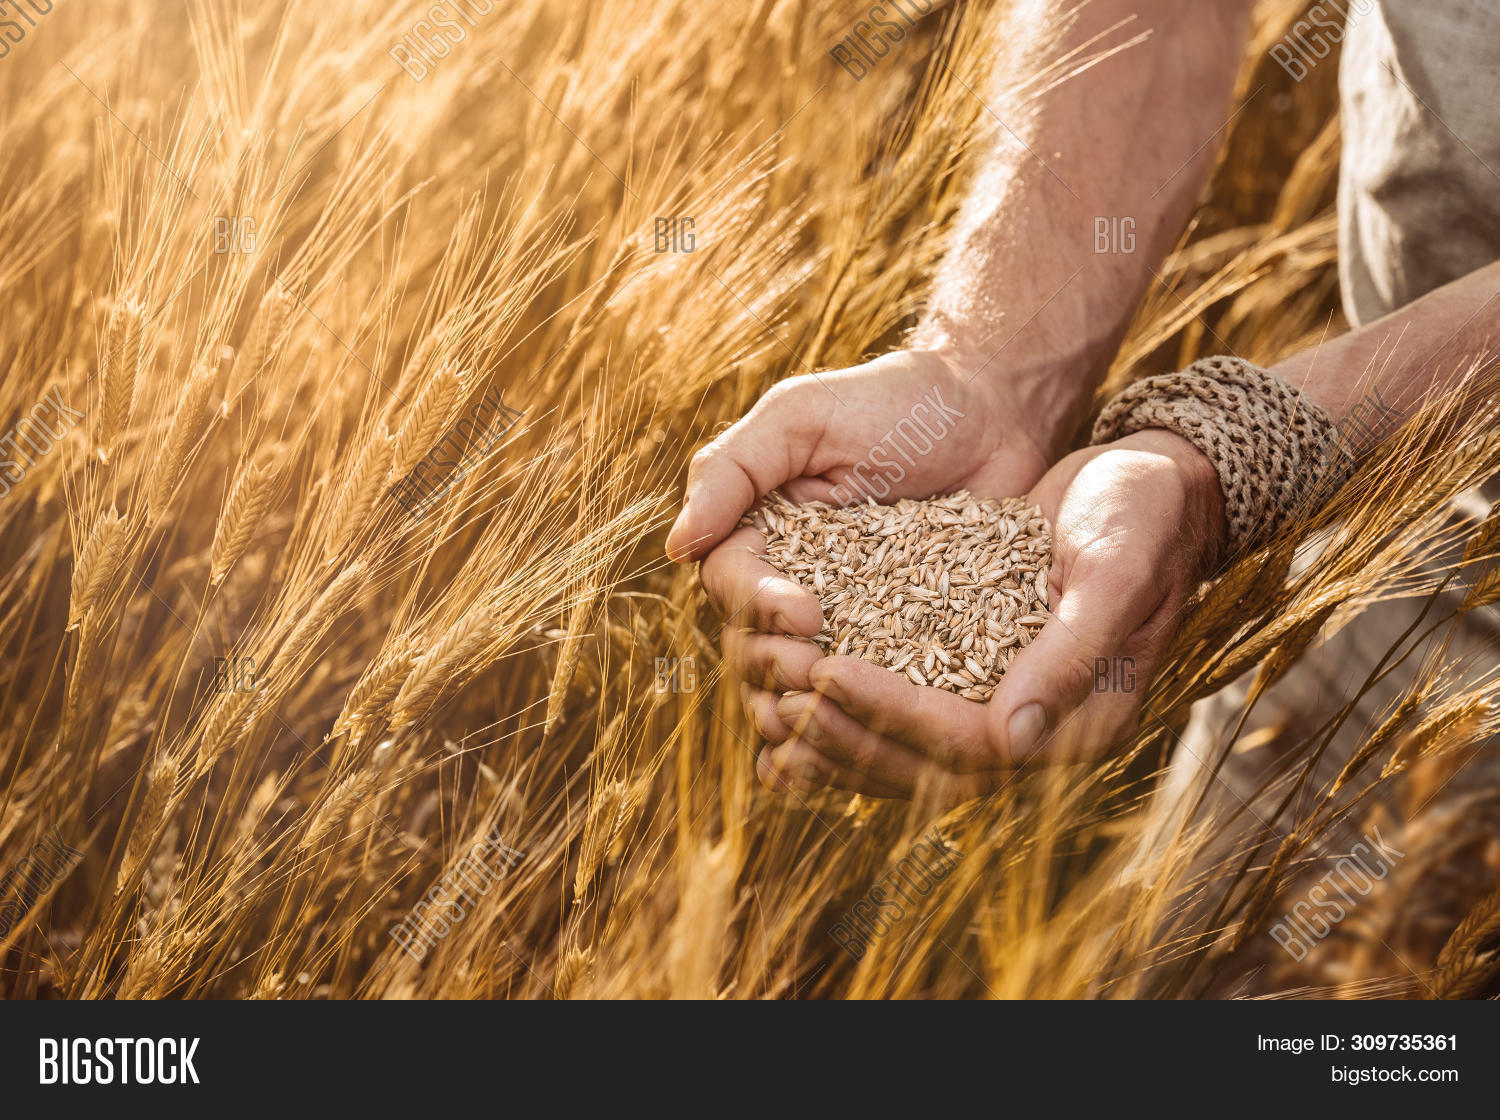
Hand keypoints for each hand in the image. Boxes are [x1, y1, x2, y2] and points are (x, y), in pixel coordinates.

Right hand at [674, 349, 1069, 754]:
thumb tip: (676, 546)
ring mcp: (849, 619)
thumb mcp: (802, 415)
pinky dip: (861, 724)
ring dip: (808, 708)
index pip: (733, 586)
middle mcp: (794, 582)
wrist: (992, 411)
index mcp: (759, 535)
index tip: (806, 613)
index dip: (759, 609)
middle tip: (820, 668)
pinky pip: (871, 691)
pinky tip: (869, 751)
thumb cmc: (892, 401)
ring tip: (835, 717)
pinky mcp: (905, 644)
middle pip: (756, 647)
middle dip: (779, 665)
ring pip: (801, 683)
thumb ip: (733, 469)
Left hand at [762, 429, 1225, 799]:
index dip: (893, 713)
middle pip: (928, 764)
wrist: (1149, 483)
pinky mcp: (976, 674)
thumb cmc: (1141, 514)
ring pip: (908, 752)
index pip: (969, 743)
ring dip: (840, 736)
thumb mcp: (1113, 570)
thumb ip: (1070, 652)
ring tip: (773, 709)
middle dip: (851, 734)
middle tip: (781, 700)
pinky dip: (851, 715)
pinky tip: (794, 702)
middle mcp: (1040, 728)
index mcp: (1084, 718)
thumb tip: (1011, 738)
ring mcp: (1006, 707)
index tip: (828, 673)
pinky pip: (906, 715)